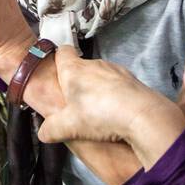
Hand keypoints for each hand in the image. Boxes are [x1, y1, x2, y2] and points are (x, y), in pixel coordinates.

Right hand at [37, 46, 184, 169]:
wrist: (141, 115)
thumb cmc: (99, 115)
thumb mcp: (69, 127)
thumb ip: (51, 129)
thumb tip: (43, 133)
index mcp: (73, 70)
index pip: (62, 51)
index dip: (58, 59)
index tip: (57, 72)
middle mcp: (94, 64)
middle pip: (81, 66)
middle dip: (78, 81)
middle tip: (75, 102)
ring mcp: (115, 70)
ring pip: (100, 75)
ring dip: (97, 88)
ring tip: (97, 110)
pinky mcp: (131, 79)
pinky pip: (118, 84)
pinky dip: (115, 94)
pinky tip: (116, 111)